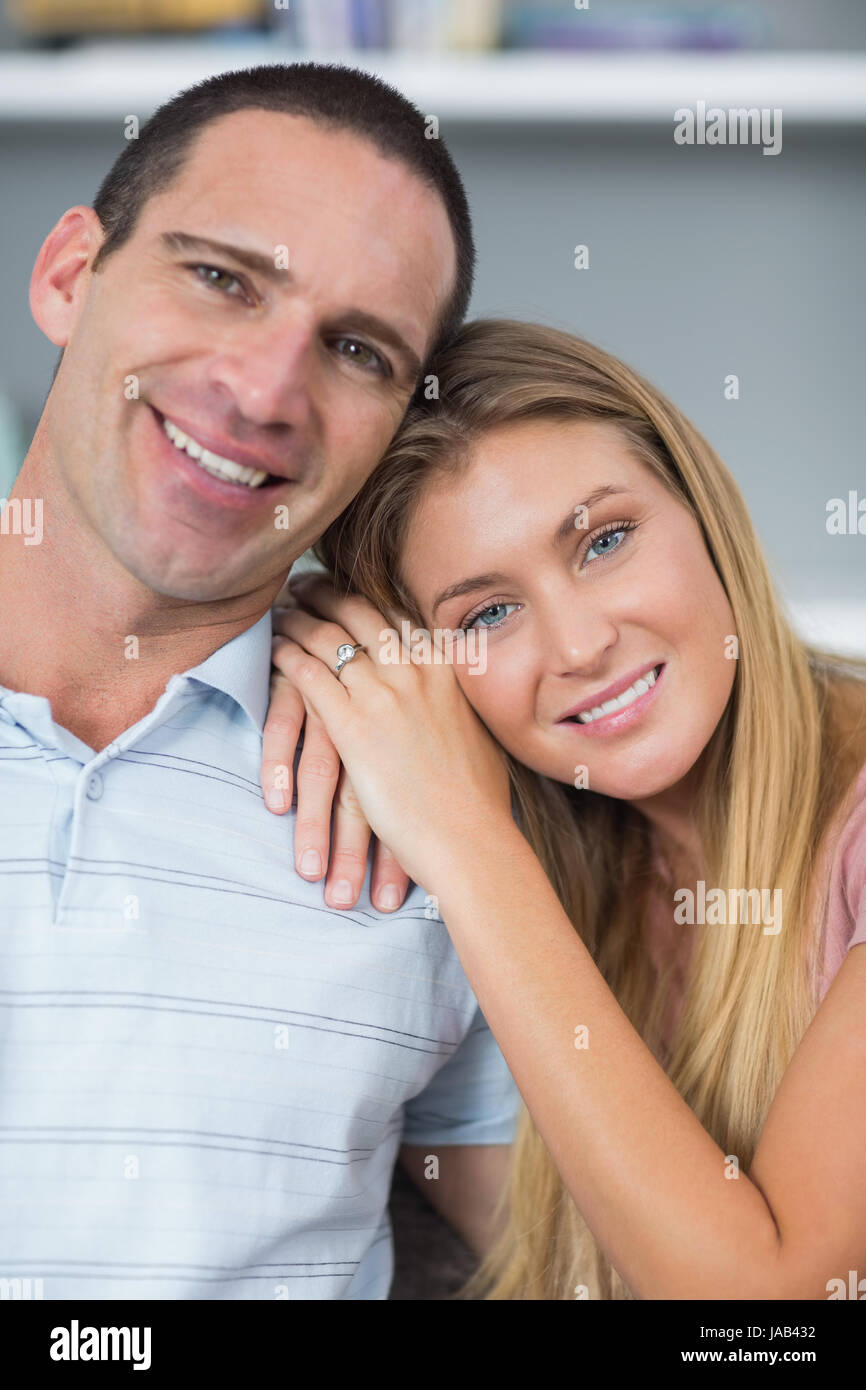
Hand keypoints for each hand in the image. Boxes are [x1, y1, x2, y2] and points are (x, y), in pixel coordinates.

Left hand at [269, 572, 513, 893]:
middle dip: (329, 594)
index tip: (350, 592)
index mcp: (446, 673)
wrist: (469, 838)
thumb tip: (457, 708)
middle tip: (306, 584)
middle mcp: (415, 673)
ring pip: (330, 637)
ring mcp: (383, 696)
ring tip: (280, 610)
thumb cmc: (478, 803)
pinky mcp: (352, 726)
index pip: (400, 618)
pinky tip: (272, 648)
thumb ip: (459, 712)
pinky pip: (310, 675)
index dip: (369, 600)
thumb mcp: (479, 739)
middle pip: (362, 614)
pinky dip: (288, 655)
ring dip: (301, 619)